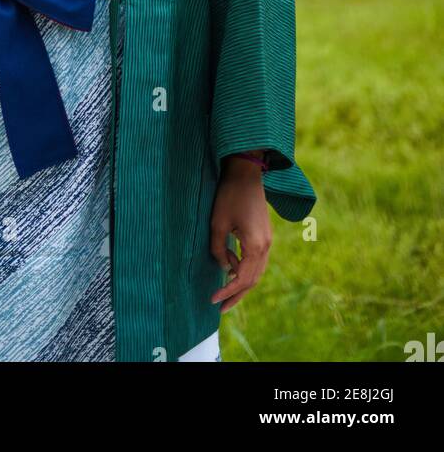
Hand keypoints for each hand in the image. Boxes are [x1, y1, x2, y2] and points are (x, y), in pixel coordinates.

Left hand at [209, 157, 271, 312]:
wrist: (246, 173)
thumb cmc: (229, 195)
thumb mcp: (217, 223)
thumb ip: (218, 249)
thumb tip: (224, 268)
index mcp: (255, 246)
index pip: (242, 279)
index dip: (228, 292)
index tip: (213, 300)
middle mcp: (266, 247)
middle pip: (253, 280)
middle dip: (236, 295)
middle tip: (221, 308)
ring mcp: (268, 240)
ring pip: (256, 272)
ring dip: (241, 283)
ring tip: (225, 293)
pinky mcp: (265, 234)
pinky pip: (257, 260)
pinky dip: (245, 269)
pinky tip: (231, 268)